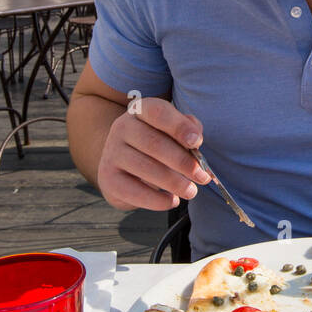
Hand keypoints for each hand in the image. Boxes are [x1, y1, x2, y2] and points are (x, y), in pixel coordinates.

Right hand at [97, 96, 211, 211]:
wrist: (122, 164)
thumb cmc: (157, 144)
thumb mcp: (172, 130)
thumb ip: (188, 129)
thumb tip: (196, 138)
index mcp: (140, 111)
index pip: (158, 112)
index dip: (179, 126)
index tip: (197, 142)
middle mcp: (122, 128)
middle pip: (154, 143)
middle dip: (183, 162)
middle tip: (202, 177)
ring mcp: (112, 153)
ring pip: (145, 168)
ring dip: (174, 183)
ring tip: (191, 191)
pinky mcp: (108, 178)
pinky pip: (134, 192)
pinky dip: (157, 200)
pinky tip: (172, 201)